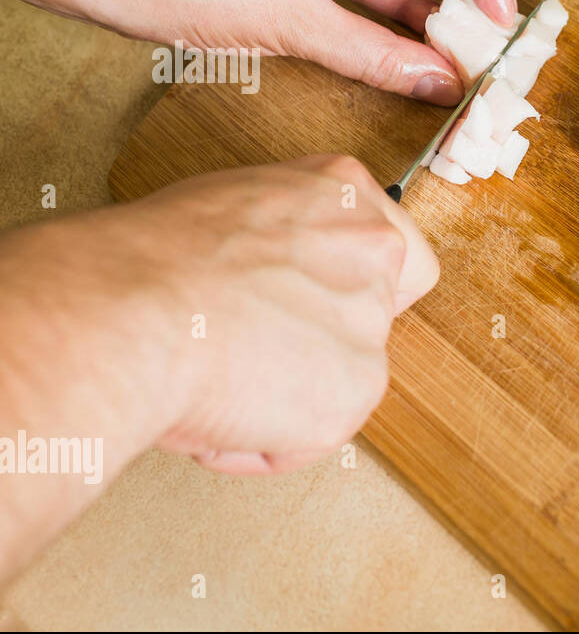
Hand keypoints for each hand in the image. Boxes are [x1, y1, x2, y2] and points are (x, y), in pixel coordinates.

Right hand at [0, 155, 438, 475]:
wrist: (131, 313)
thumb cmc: (150, 261)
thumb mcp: (226, 209)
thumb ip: (278, 239)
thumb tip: (270, 276)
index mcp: (342, 192)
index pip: (393, 247)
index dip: (350, 286)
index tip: (317, 303)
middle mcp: (374, 249)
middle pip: (369, 316)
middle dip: (315, 343)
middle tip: (248, 350)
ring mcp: (372, 320)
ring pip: (334, 379)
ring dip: (282, 394)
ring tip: (213, 377)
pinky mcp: (359, 388)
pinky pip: (310, 434)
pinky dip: (263, 441)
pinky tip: (215, 411)